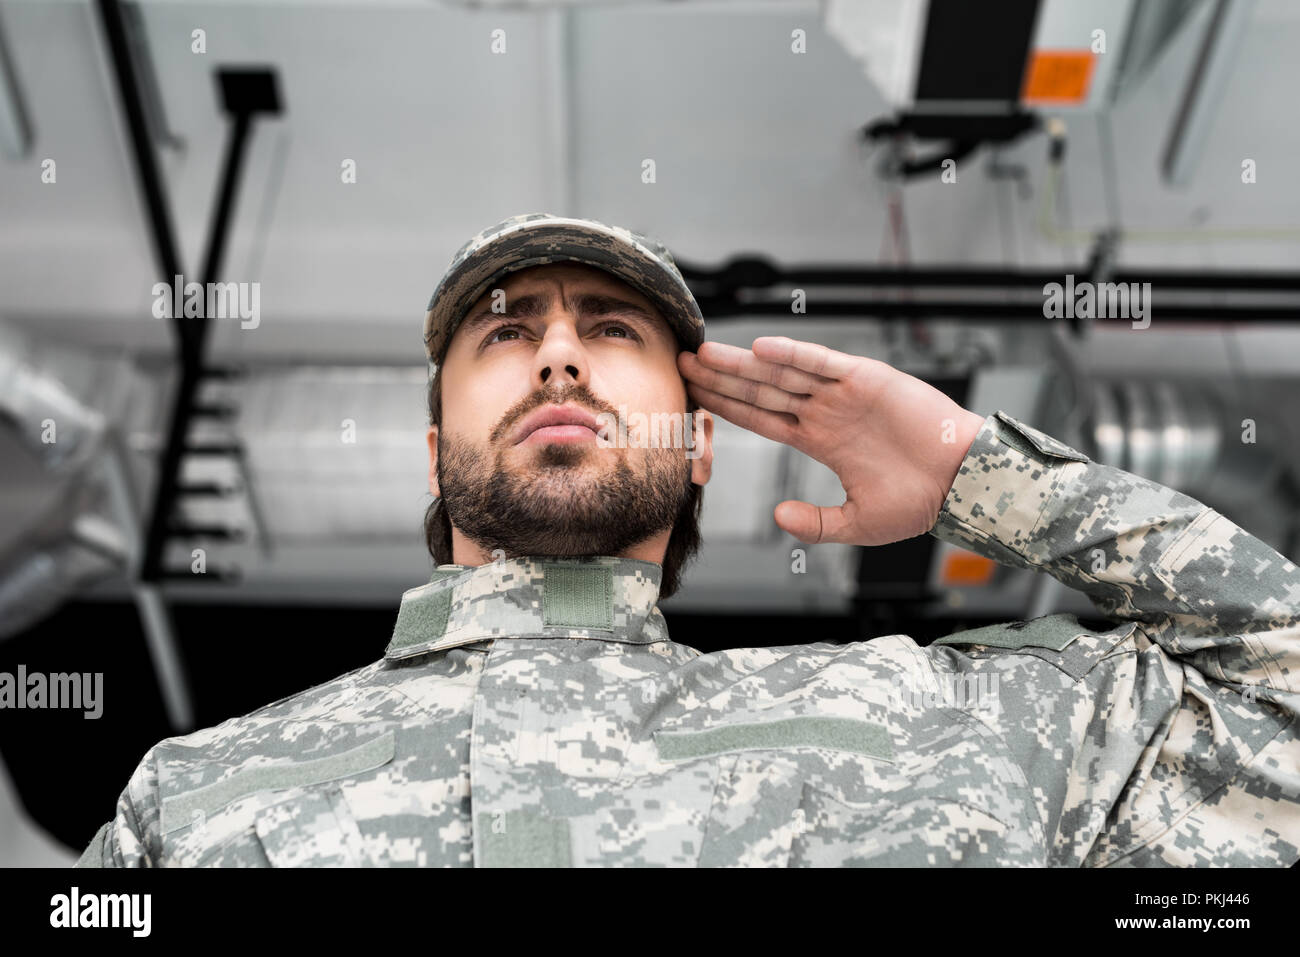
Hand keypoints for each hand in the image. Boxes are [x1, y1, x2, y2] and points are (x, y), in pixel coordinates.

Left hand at [678, 336, 985, 546]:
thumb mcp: (856, 523)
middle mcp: (825, 412)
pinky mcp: (868, 379)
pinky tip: (762, 348)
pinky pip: (823, 362)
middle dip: (722, 378)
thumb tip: (777, 517)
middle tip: (683, 362)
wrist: (961, 483)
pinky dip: (795, 353)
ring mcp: (843, 394)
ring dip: (745, 362)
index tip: (693, 396)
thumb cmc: (917, 502)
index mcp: (820, 440)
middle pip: (762, 390)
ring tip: (707, 352)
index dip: (726, 406)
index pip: (761, 418)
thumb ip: (815, 522)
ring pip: (784, 372)